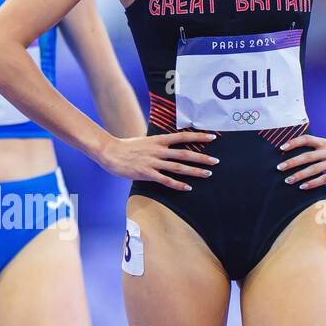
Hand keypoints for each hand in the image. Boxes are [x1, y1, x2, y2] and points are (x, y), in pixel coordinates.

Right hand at [99, 129, 218, 190]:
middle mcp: (158, 150)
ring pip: (178, 167)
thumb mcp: (145, 141)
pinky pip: (165, 180)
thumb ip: (157, 145)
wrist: (110, 152)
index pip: (183, 137)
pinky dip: (177, 184)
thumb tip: (168, 146)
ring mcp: (153, 162)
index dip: (198, 136)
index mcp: (158, 140)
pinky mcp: (146, 173)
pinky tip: (187, 188)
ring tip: (207, 174)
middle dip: (201, 157)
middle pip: (184, 153)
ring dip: (194, 171)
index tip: (213, 137)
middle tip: (215, 161)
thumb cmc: (127, 147)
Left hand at [277, 134, 325, 187]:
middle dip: (292, 162)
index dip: (294, 142)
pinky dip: (312, 183)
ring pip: (314, 169)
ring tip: (288, 180)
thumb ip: (314, 150)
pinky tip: (302, 187)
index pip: (307, 139)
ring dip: (299, 175)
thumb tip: (292, 156)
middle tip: (279, 167)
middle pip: (308, 156)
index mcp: (324, 143)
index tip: (281, 148)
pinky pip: (324, 179)